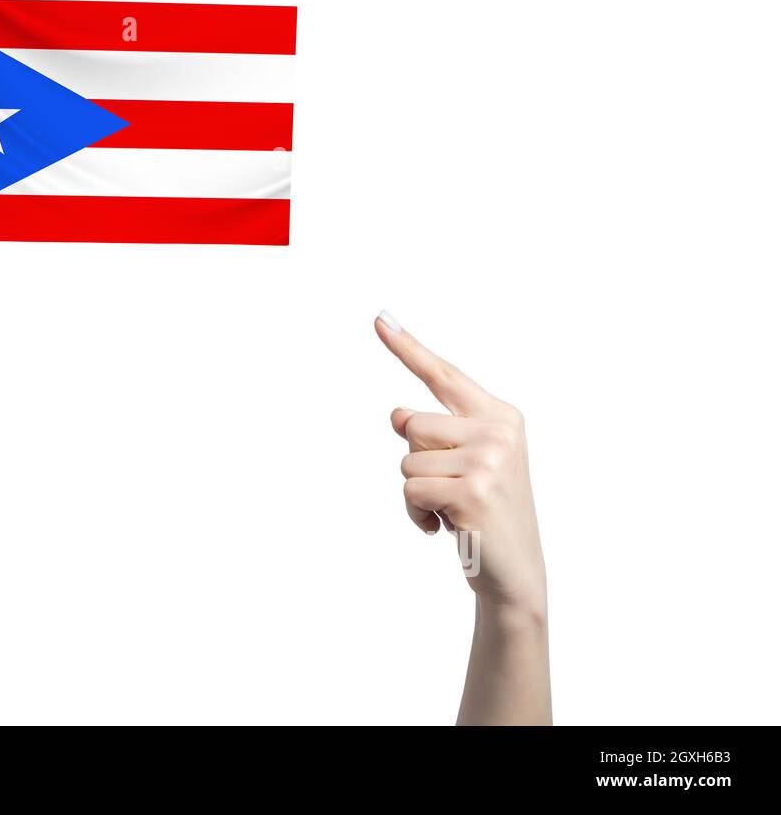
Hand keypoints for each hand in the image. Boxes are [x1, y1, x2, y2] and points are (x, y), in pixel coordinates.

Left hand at [376, 311, 549, 723]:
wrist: (513, 573)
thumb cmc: (484, 514)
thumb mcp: (467, 464)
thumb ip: (437, 431)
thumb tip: (397, 413)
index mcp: (499, 416)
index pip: (443, 374)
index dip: (407, 346)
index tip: (378, 317)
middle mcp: (498, 430)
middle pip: (409, 423)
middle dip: (417, 459)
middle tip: (450, 488)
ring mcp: (488, 458)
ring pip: (405, 459)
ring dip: (416, 492)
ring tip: (450, 509)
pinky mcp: (472, 489)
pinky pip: (409, 489)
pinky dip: (416, 515)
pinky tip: (443, 528)